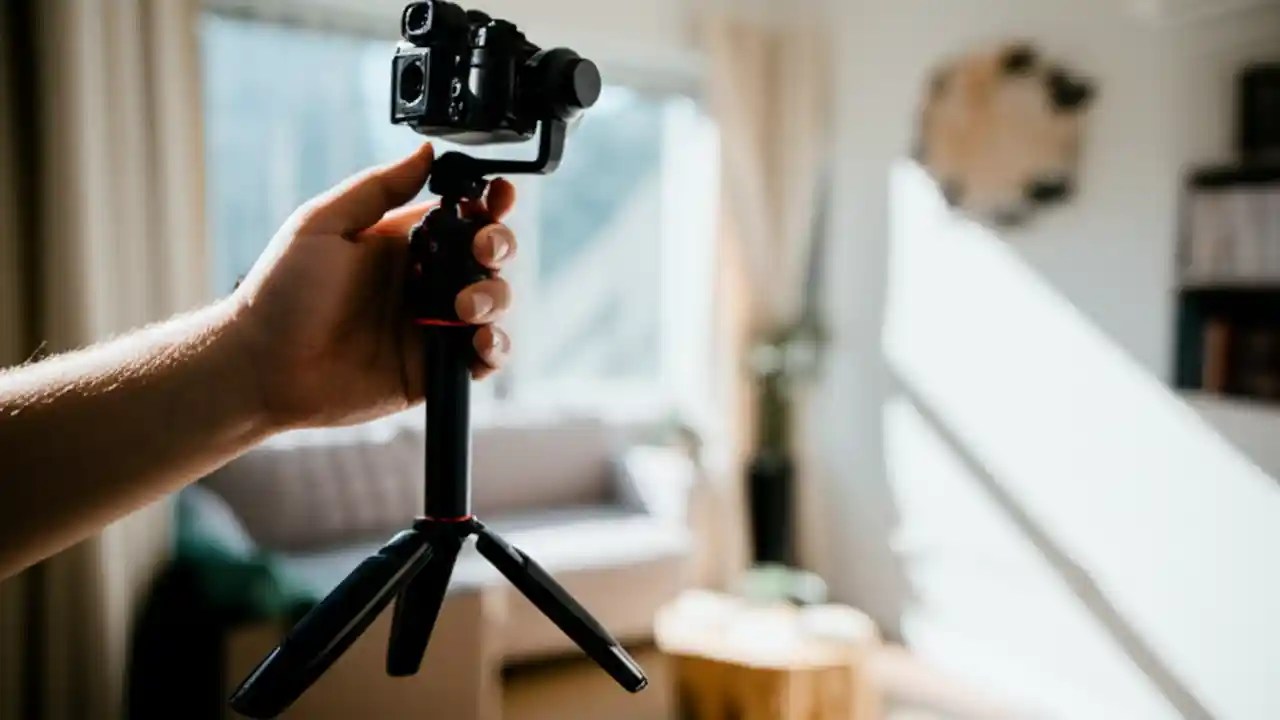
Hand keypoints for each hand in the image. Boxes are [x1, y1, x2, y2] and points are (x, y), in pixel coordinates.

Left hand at [229, 144, 516, 428]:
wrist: (262, 366)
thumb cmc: (280, 293)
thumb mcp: (323, 223)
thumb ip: (379, 188)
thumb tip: (427, 151)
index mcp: (402, 242)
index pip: (462, 215)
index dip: (489, 203)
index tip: (497, 196)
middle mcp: (423, 281)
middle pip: (488, 256)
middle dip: (498, 246)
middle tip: (482, 251)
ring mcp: (431, 326)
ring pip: (493, 303)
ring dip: (494, 296)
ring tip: (463, 306)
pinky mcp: (433, 368)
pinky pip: (482, 358)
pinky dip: (495, 348)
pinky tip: (479, 342)